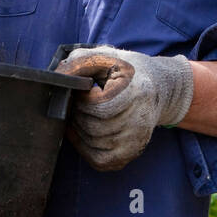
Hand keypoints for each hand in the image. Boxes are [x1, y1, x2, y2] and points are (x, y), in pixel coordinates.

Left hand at [55, 45, 193, 171]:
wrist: (158, 88)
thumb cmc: (127, 71)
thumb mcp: (106, 56)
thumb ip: (80, 62)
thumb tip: (58, 78)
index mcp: (137, 92)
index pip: (100, 107)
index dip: (83, 99)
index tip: (82, 90)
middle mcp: (140, 120)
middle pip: (93, 127)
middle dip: (78, 113)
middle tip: (78, 101)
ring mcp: (136, 140)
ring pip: (92, 143)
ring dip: (79, 128)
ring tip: (83, 112)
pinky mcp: (130, 153)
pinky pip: (98, 160)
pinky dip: (83, 147)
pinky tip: (82, 131)